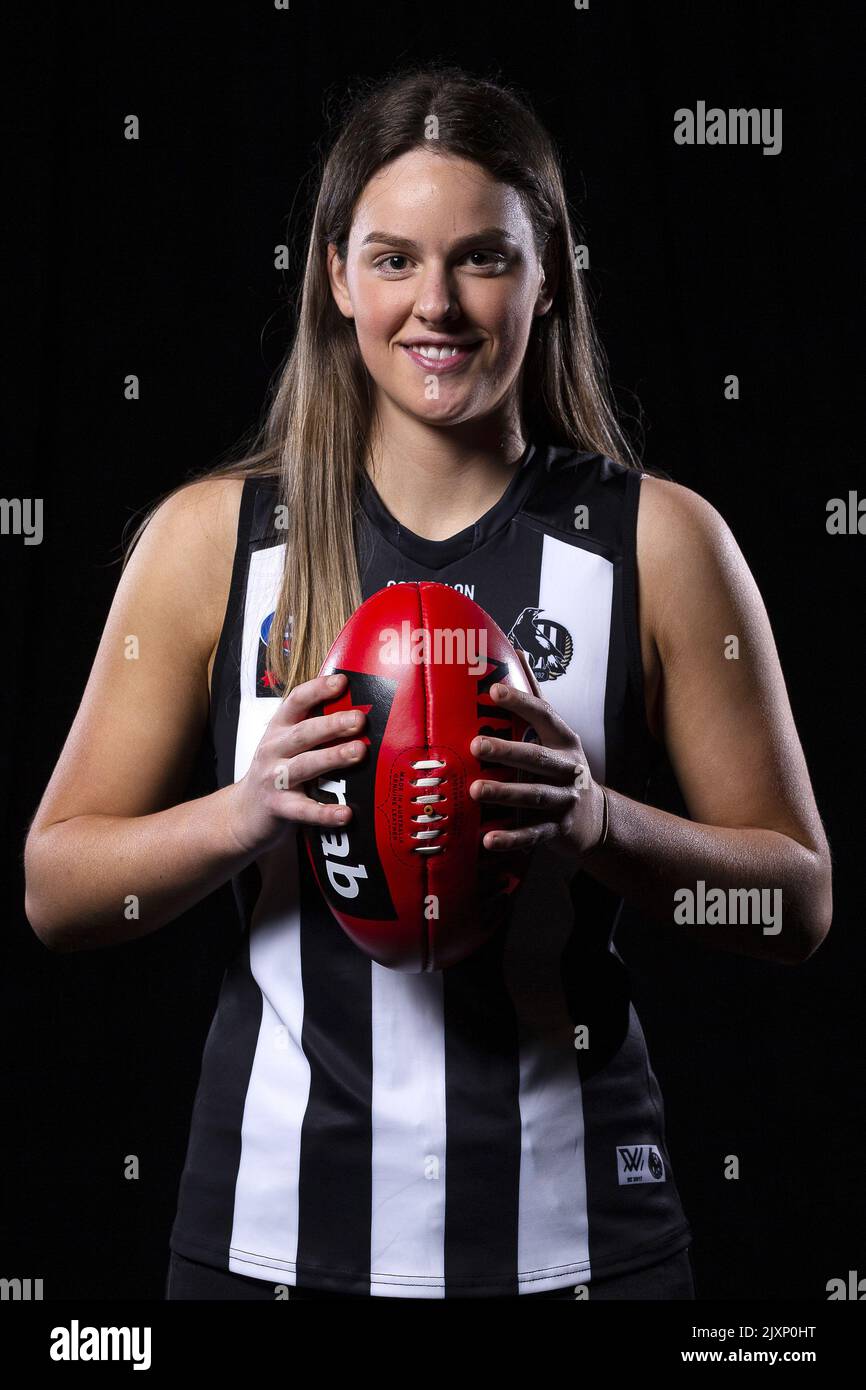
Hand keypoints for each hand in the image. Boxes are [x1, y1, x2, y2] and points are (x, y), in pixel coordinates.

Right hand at [223, 672, 365, 855]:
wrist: (244, 812)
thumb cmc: (276, 771)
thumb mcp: (288, 744)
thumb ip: (315, 729)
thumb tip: (358, 710)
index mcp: (279, 729)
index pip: (296, 702)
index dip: (317, 690)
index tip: (342, 682)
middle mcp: (274, 750)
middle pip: (303, 733)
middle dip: (332, 724)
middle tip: (359, 719)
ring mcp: (274, 779)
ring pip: (305, 766)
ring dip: (332, 757)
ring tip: (358, 752)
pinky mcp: (279, 808)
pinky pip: (304, 810)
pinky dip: (325, 812)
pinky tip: (345, 814)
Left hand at [469, 647, 605, 860]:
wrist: (596, 819)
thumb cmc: (563, 767)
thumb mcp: (556, 734)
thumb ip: (534, 698)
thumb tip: (517, 651)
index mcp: (564, 741)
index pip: (545, 714)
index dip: (521, 702)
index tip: (495, 690)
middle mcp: (567, 768)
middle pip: (537, 758)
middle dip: (507, 752)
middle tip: (476, 745)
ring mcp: (564, 800)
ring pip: (535, 796)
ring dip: (506, 794)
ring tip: (476, 790)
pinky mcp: (558, 830)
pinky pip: (533, 834)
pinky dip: (511, 838)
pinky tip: (488, 839)